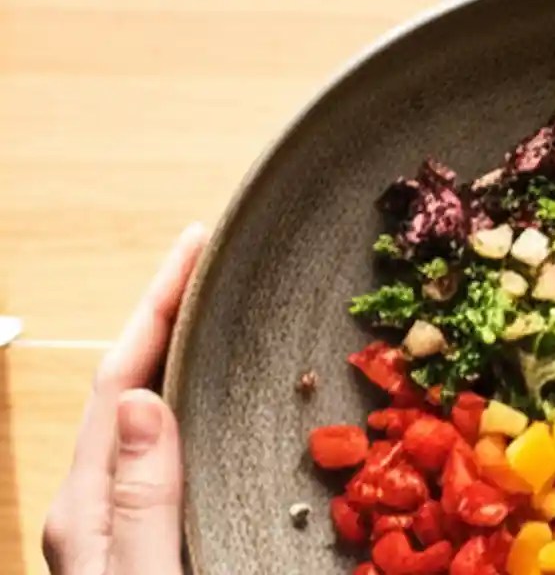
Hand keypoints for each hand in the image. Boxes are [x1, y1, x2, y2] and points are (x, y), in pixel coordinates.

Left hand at [43, 224, 206, 574]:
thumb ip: (139, 502)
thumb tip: (138, 402)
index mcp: (92, 507)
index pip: (121, 381)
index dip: (157, 306)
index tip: (196, 245)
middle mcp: (102, 505)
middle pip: (131, 384)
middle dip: (168, 314)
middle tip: (217, 260)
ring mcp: (128, 522)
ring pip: (153, 415)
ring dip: (185, 355)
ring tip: (227, 310)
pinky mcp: (158, 536)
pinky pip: (177, 450)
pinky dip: (203, 404)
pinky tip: (235, 400)